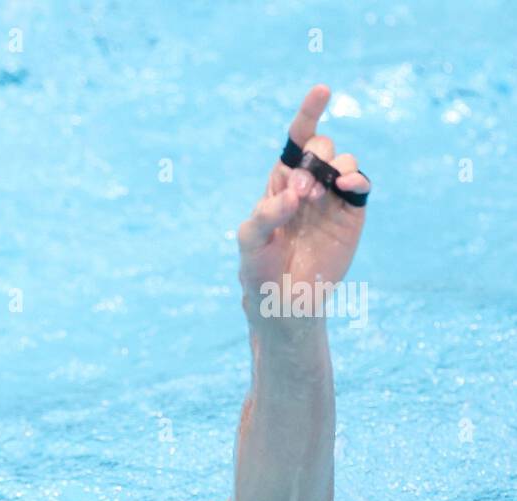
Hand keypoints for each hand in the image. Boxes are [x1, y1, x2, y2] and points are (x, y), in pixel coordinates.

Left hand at [237, 84, 370, 317]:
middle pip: (322, 146)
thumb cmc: (259, 267)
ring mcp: (332, 198)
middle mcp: (310, 183)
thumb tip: (293, 195)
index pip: (297, 139)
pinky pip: (361, 186)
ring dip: (332, 170)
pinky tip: (346, 186)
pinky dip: (357, 179)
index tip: (322, 90)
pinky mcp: (351, 214)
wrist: (282, 301)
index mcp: (281, 181)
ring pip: (345, 161)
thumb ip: (265, 215)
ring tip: (313, 199)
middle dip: (313, 159)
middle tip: (299, 193)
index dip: (309, 112)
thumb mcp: (249, 241)